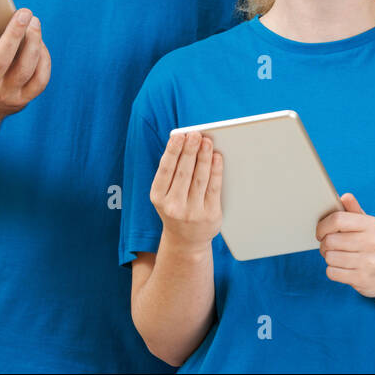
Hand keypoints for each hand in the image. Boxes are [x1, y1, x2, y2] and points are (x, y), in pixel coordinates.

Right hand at [0, 0, 50, 116]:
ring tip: (35, 22)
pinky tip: (41, 43)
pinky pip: (39, 81)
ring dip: (33, 44)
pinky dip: (43, 60)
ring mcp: (4, 95)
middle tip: (24, 11)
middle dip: (14, 33)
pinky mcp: (21, 101)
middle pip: (0, 59)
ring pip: (24, 70)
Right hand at [151, 131, 222, 251]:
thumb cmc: (177, 208)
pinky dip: (216, 170)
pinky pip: (214, 187)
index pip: (166, 170)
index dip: (173, 151)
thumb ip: (172, 173)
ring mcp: (192, 212)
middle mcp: (173, 206)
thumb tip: (184, 144)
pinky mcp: (209, 215)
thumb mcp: (166, 195)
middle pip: (184, 172)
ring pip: (200, 178)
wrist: (186, 241)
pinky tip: (217, 157)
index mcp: (158, 198)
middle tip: (195, 134)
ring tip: (207, 141)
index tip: (179, 135)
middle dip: (190, 150)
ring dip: (204, 157)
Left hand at [316, 193, 374, 298]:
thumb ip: (354, 210)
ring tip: (337, 257)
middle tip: (328, 246)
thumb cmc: (374, 245)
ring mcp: (369, 262)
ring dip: (328, 258)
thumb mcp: (369, 226)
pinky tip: (342, 269)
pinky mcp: (363, 279)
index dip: (323, 225)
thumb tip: (344, 196)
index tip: (320, 232)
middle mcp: (373, 242)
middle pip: (330, 240)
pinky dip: (332, 271)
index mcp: (372, 225)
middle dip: (324, 244)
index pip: (338, 219)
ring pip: (330, 257)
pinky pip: (332, 273)